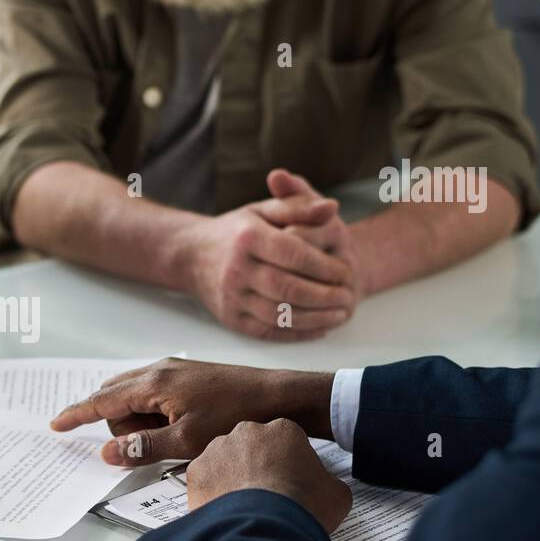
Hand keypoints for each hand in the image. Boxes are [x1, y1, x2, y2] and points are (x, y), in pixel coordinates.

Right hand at [51, 358, 333, 466]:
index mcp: (153, 384)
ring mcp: (172, 370)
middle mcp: (158, 370)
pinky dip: (154, 413)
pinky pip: (152, 395)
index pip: (101, 401)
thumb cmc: (235, 417)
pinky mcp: (186, 375)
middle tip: (152, 446)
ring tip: (176, 438)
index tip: (56, 424)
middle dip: (121, 426)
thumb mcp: (188, 442)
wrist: (279, 397)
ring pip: (134, 397)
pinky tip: (179, 427)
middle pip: (115, 399)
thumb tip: (107, 454)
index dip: (77, 414)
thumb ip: (144, 448)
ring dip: (141, 422)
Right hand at [179, 170, 358, 339]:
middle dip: (323, 296)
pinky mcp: (230, 319)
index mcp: (247, 238)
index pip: (294, 254)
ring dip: (315, 318)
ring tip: (339, 314)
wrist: (191, 255)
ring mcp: (231, 297)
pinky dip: (296, 333)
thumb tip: (332, 208)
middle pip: (287, 288)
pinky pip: (268, 331)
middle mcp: (236, 269)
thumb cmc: (237, 231)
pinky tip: (319, 328)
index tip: (347, 271)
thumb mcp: (263, 210)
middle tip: (348, 296)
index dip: (324, 265)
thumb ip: (298, 206)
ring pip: (279, 315)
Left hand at [186, 419, 351, 534]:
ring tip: (243, 508)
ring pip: (223, 461)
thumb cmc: (301, 509)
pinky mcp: (197, 471)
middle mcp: (247, 432)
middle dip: (256, 467)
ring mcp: (218, 449)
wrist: (266, 529)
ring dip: (231, 479)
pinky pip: (203, 480)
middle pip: (251, 447)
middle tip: (264, 495)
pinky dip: (211, 494)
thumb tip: (326, 489)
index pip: (285, 441)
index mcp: (283, 430)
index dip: (288, 464)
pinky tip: (224, 513)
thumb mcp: (336, 495)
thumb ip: (328, 483)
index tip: (289, 481)